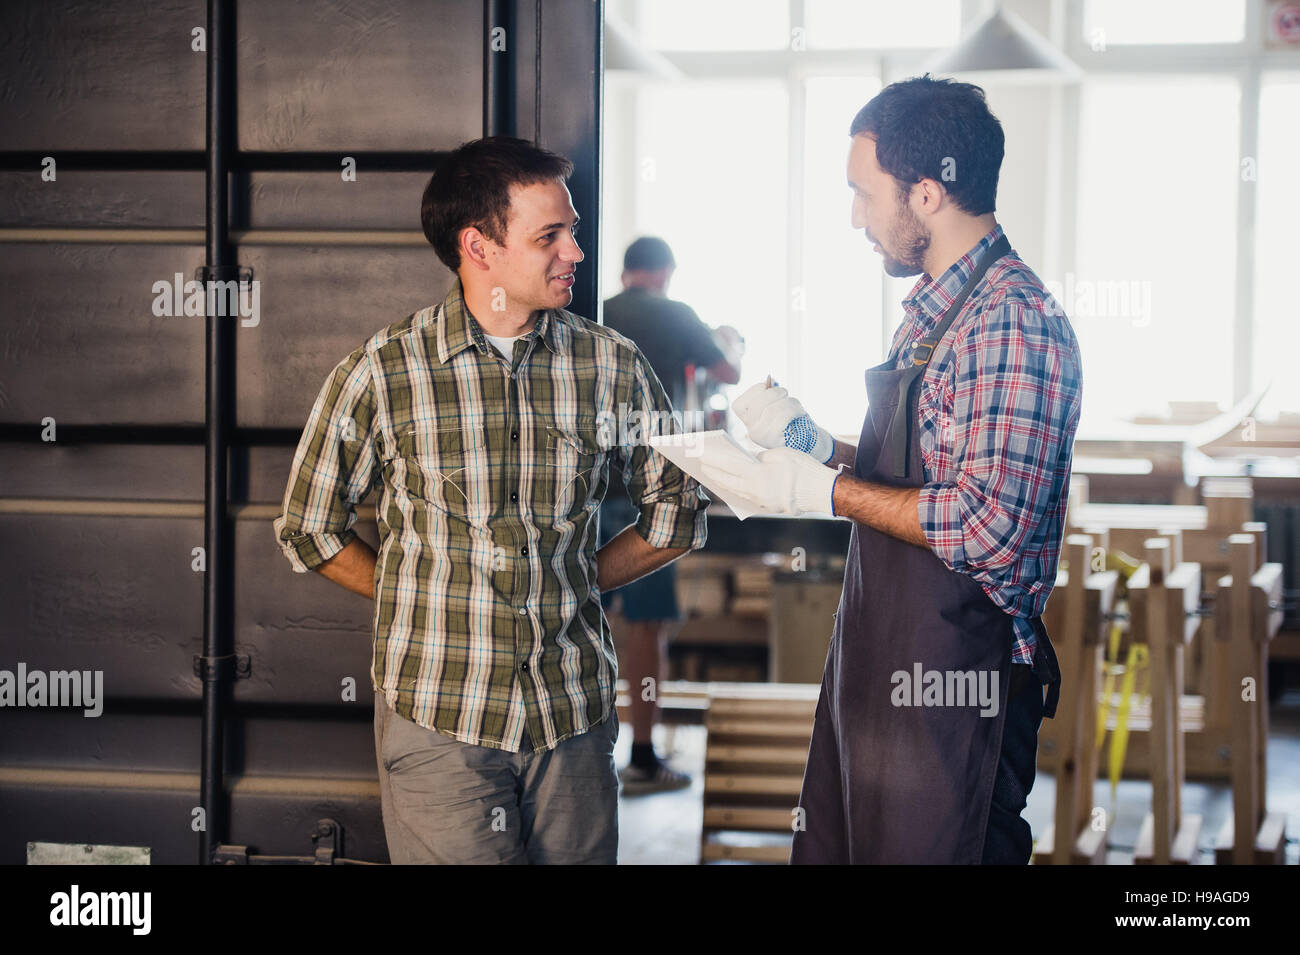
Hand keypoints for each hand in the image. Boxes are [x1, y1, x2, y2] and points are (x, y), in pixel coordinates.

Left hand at [699, 447, 840, 516]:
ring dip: (723, 483)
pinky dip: (736, 490)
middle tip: (701, 465)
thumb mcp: (779, 454)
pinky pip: (746, 498)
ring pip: (735, 492)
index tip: (700, 454)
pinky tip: (732, 485)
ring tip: (713, 475)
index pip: (727, 465)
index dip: (712, 459)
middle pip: (727, 481)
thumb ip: (759, 457)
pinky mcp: (767, 507)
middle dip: (713, 473)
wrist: (822, 491)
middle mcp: (754, 491)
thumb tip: (748, 459)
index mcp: (756, 476)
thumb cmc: (803, 468)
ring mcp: (760, 502)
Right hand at [731, 381, 833, 463]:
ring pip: (771, 409)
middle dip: (775, 393)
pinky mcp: (775, 439)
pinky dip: (794, 410)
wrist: (808, 440)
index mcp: (748, 421)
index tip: (770, 391)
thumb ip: (769, 393)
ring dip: (788, 401)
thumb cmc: (792, 419)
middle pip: (757, 403)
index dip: (756, 391)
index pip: (739, 404)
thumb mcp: (777, 404)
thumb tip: (768, 379)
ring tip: (795, 405)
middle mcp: (752, 430)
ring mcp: (762, 436)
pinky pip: (782, 418)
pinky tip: (800, 412)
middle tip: (785, 395)